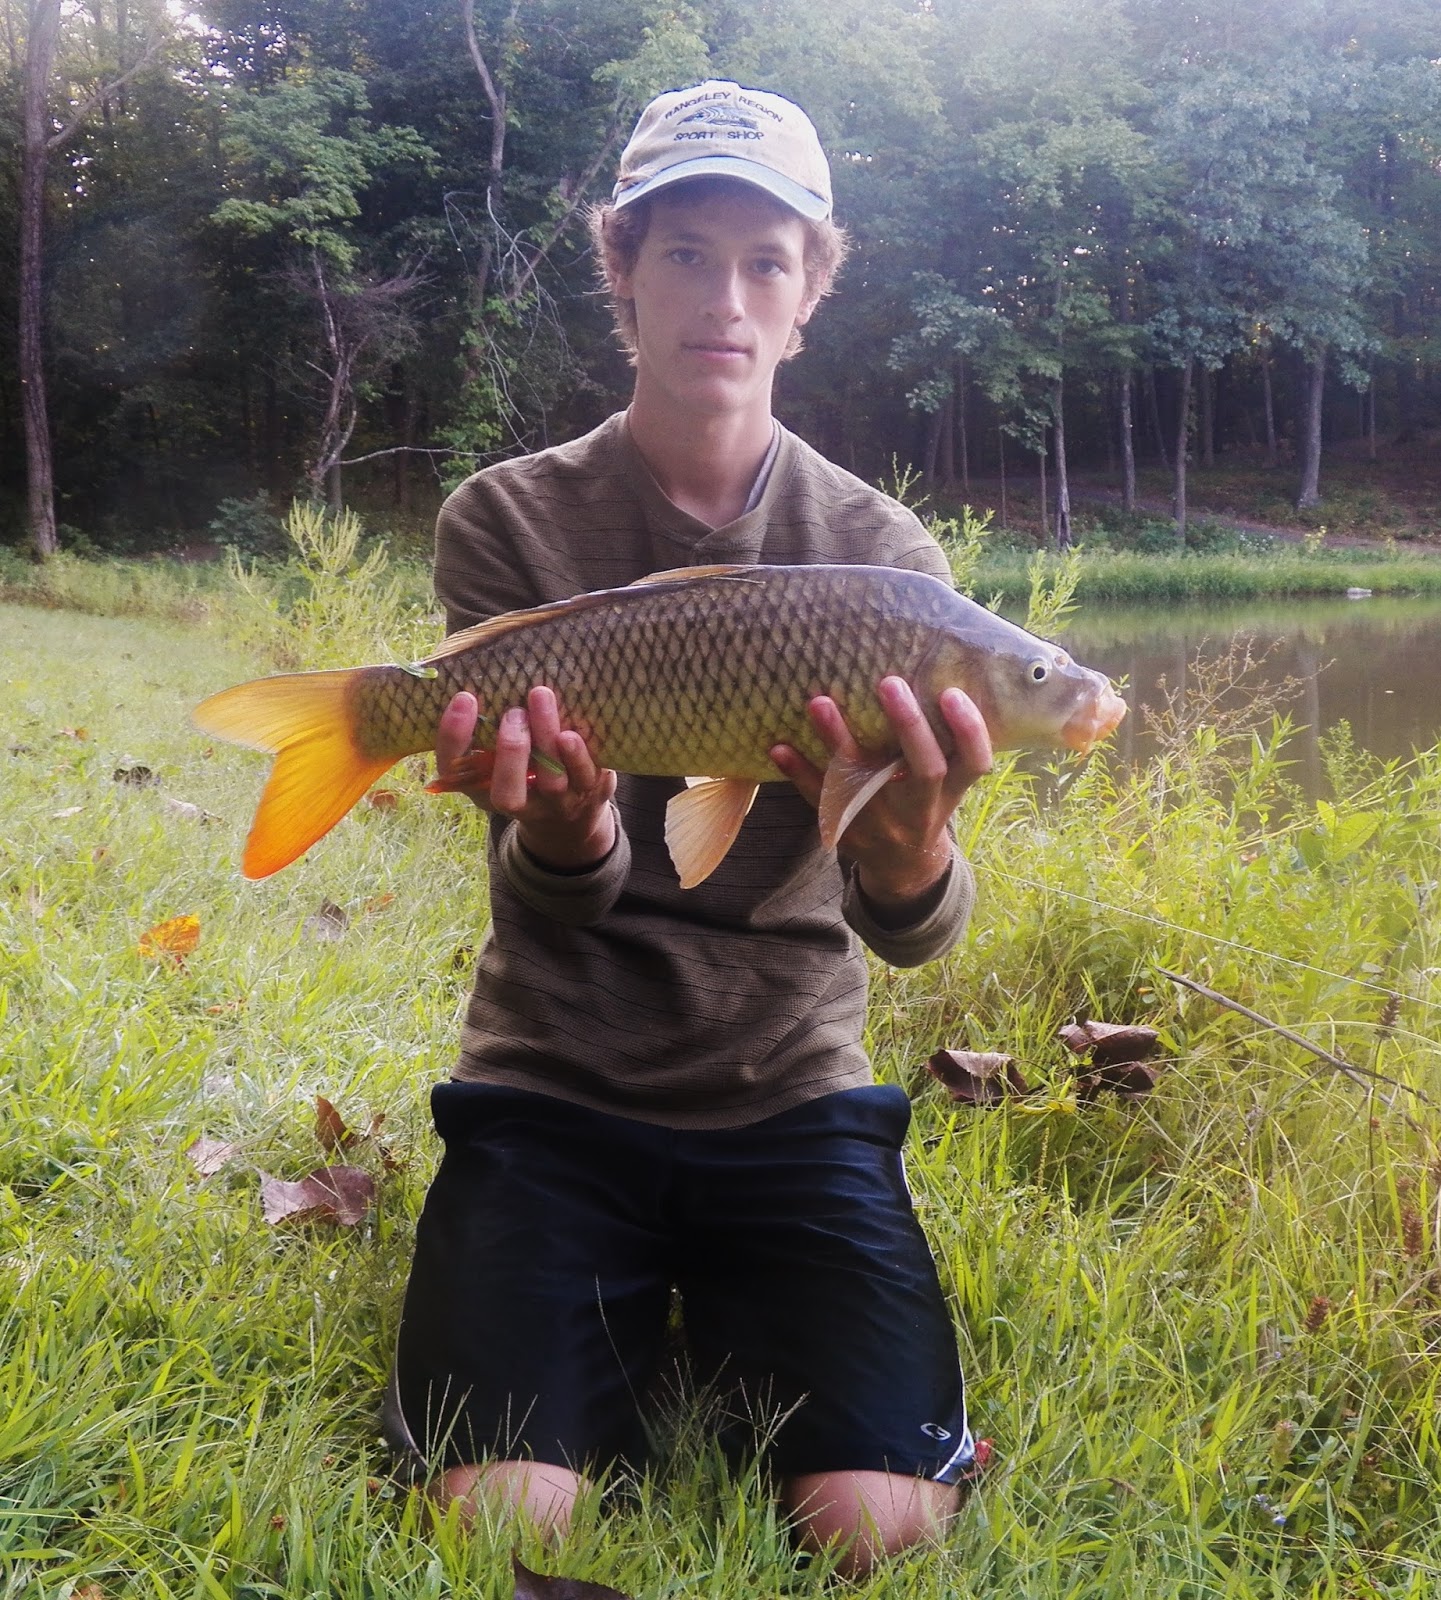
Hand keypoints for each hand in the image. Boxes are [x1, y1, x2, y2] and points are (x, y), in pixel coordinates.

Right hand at [427, 688, 617, 869]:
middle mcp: (516, 804)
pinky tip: (571, 733)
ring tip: (540, 696)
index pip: (454, 770)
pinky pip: (584, 778)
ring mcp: (555, 803)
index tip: (465, 698)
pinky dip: (578, 756)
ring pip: (551, 781)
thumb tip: (473, 666)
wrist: (572, 812)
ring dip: (545, 737)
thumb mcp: (497, 750)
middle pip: (506, 792)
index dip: (454, 737)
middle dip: (509, 751)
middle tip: (514, 712)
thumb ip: (486, 720)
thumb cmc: (524, 763)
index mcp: (481, 787)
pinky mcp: (589, 794)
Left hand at [769, 678, 991, 910]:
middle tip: (889, 682)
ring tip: (819, 702)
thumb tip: (922, 667)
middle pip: (926, 769)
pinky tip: (779, 747)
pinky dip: (799, 773)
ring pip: (863, 783)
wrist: (903, 865)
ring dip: (839, 741)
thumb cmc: (924, 801)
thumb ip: (942, 742)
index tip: (951, 692)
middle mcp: (922, 808)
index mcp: (952, 791)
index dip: (969, 730)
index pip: (974, 763)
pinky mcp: (848, 831)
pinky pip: (820, 801)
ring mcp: (884, 823)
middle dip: (909, 725)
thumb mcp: (946, 782)